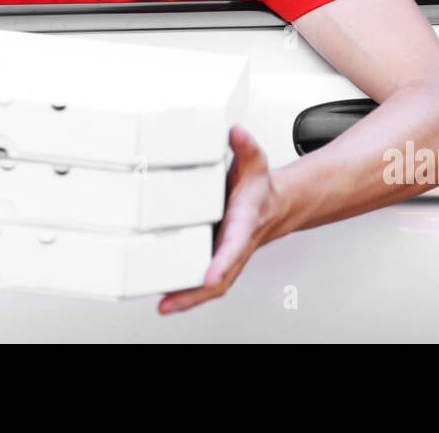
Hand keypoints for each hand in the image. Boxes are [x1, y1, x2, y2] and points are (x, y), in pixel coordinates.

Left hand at [158, 123, 283, 314]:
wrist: (274, 206)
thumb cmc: (259, 189)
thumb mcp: (255, 162)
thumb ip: (245, 146)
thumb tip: (235, 132)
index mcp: (244, 223)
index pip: (235, 245)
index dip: (222, 262)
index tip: (209, 276)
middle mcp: (236, 245)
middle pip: (220, 278)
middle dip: (197, 293)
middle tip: (171, 302)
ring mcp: (226, 257)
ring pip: (211, 286)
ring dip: (188, 299)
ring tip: (164, 305)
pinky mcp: (215, 259)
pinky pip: (203, 283)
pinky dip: (187, 294)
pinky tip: (165, 298)